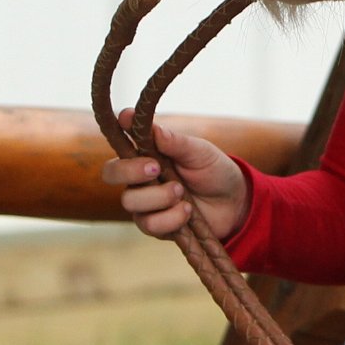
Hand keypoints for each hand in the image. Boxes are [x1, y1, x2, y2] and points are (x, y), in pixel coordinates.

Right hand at [100, 111, 249, 241]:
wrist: (234, 203)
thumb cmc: (213, 171)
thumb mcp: (200, 152)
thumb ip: (176, 142)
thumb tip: (153, 128)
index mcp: (147, 153)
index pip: (122, 141)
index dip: (119, 129)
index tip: (126, 119)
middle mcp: (139, 177)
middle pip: (111, 173)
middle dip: (130, 170)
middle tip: (155, 168)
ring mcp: (145, 203)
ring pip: (130, 201)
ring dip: (159, 197)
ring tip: (182, 192)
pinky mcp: (155, 225)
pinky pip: (150, 224)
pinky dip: (170, 218)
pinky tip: (187, 212)